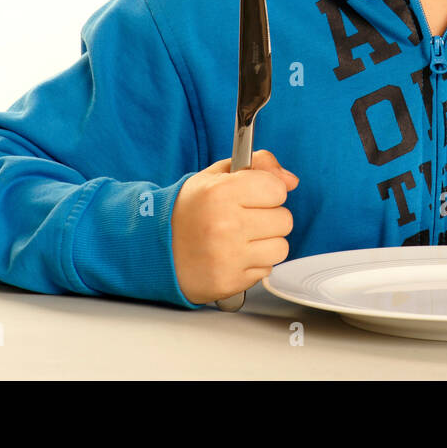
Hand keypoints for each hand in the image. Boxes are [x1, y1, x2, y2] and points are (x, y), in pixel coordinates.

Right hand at [171, 149, 298, 304]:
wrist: (155, 249)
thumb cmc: (189, 210)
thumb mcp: (217, 175)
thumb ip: (258, 165)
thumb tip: (291, 181)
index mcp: (221, 192)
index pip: (278, 190)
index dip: (268, 192)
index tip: (252, 196)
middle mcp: (226, 225)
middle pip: (284, 220)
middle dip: (268, 218)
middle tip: (244, 219)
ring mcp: (228, 257)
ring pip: (281, 248)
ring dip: (266, 244)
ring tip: (241, 239)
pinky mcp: (229, 282)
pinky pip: (265, 271)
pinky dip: (253, 264)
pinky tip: (233, 257)